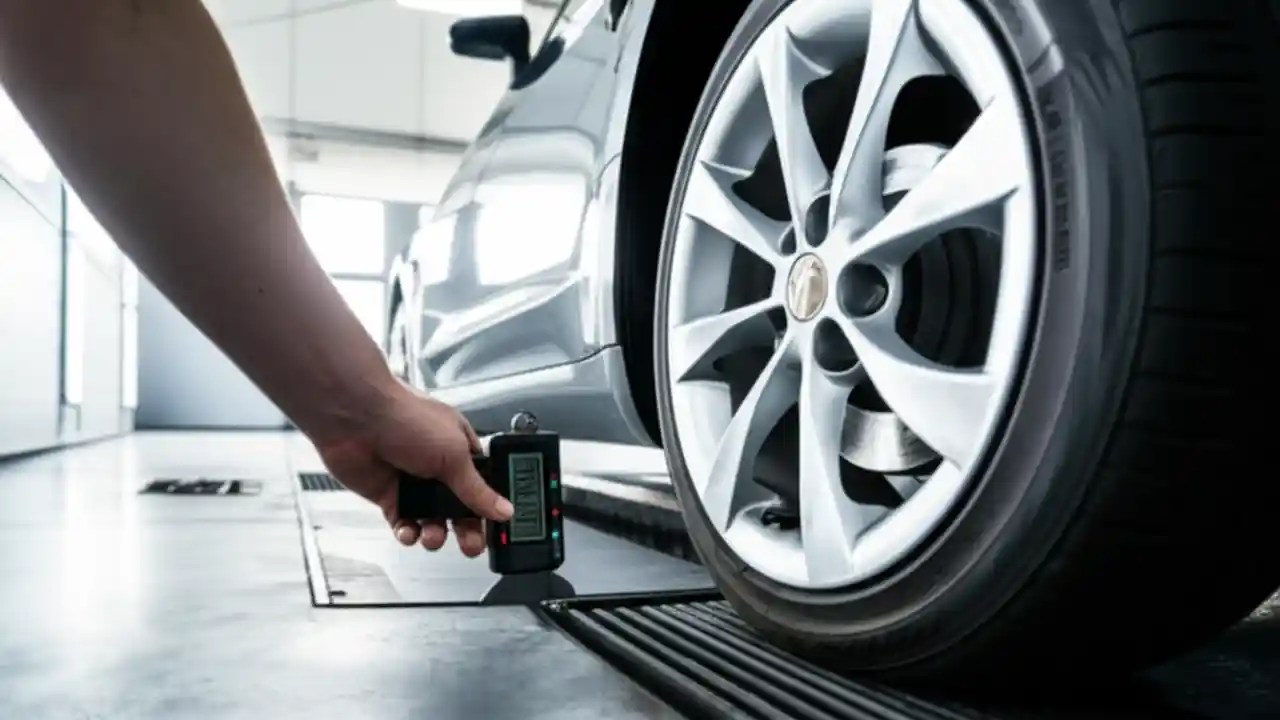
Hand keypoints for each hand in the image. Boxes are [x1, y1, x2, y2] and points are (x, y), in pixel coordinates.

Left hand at [313, 381, 512, 556]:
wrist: (356, 418)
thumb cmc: (406, 418)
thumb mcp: (454, 455)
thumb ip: (478, 489)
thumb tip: (504, 510)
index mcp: (461, 449)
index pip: (483, 485)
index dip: (490, 507)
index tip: (496, 527)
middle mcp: (439, 466)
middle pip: (460, 508)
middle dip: (466, 529)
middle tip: (471, 546)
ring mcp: (413, 482)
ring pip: (432, 520)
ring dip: (435, 533)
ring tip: (433, 536)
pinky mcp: (389, 497)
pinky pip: (403, 524)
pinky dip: (407, 533)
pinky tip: (409, 532)